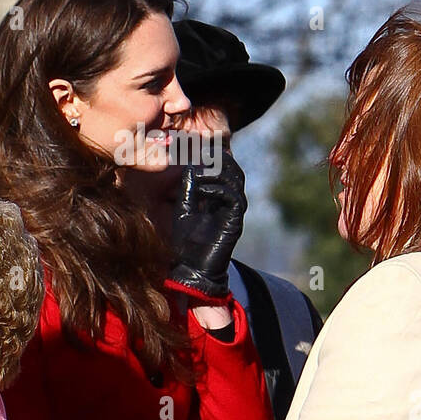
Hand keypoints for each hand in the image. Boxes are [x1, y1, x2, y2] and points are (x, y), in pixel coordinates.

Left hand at [168, 151, 245, 298]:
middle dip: (218, 160)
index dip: (214, 156)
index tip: (197, 149)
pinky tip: (201, 190)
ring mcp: (235, 212)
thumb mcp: (184, 209)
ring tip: (198, 173)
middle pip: (234, 170)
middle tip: (201, 155)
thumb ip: (188, 189)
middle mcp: (230, 202)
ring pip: (236, 180)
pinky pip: (233, 198)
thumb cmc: (187, 242)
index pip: (224, 169)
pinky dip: (217, 189)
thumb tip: (191, 166)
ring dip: (217, 172)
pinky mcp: (235, 222)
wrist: (192, 270)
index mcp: (219, 197)